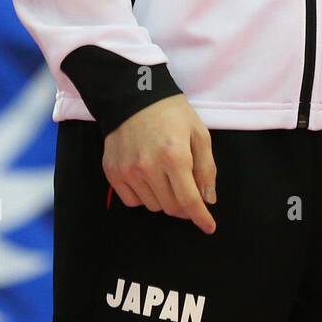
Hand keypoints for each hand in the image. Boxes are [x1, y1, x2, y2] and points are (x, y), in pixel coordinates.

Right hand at [103, 95, 216, 232]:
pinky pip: (131, 201)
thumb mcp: (198, 133)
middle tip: (187, 191)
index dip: (201, 218)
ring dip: (164, 199)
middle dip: (184, 205)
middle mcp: (149, 166)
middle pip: (172, 207)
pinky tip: (147, 179)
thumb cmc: (171, 113)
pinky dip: (143, 196)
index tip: (209, 227)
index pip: (189, 201)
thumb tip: (208, 199)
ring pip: (153, 206)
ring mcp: (128, 170)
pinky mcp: (112, 171)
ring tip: (164, 176)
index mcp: (174, 156)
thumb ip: (207, 168)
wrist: (132, 95)